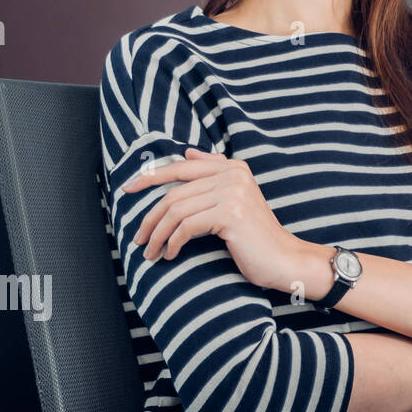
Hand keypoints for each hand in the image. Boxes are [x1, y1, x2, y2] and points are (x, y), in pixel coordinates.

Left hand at [123, 147, 299, 290]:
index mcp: (233, 167)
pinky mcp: (230, 214)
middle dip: (149, 218)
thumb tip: (187, 153)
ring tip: (150, 253)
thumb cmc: (255, 235)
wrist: (283, 258)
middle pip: (174, 193)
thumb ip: (214, 175)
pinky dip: (172, 243)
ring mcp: (233, 192)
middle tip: (138, 238)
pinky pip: (186, 227)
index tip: (127, 188)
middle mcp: (233, 174)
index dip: (150, 176)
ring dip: (156, 235)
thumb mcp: (235, 200)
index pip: (181, 167)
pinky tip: (170, 255)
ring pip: (176, 211)